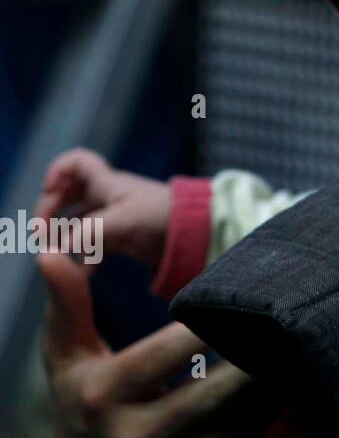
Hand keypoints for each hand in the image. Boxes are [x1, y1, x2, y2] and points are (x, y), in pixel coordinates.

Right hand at [35, 148, 171, 266]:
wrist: (196, 234)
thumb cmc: (161, 218)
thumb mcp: (122, 222)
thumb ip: (87, 233)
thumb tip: (56, 249)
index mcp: (107, 183)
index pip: (76, 163)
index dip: (57, 173)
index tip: (49, 193)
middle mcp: (108, 196)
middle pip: (68, 196)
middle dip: (51, 214)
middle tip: (42, 237)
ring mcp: (114, 217)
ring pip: (78, 223)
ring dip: (65, 239)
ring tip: (58, 259)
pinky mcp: (122, 237)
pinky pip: (94, 244)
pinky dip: (85, 258)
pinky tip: (83, 274)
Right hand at [38, 250, 280, 437]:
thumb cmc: (81, 401)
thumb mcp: (67, 358)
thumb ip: (68, 306)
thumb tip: (49, 254)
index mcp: (100, 397)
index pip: (164, 354)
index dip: (204, 327)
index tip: (240, 299)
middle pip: (212, 395)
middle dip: (252, 359)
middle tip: (286, 321)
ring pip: (235, 423)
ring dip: (269, 386)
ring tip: (295, 346)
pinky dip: (266, 414)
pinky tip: (284, 382)